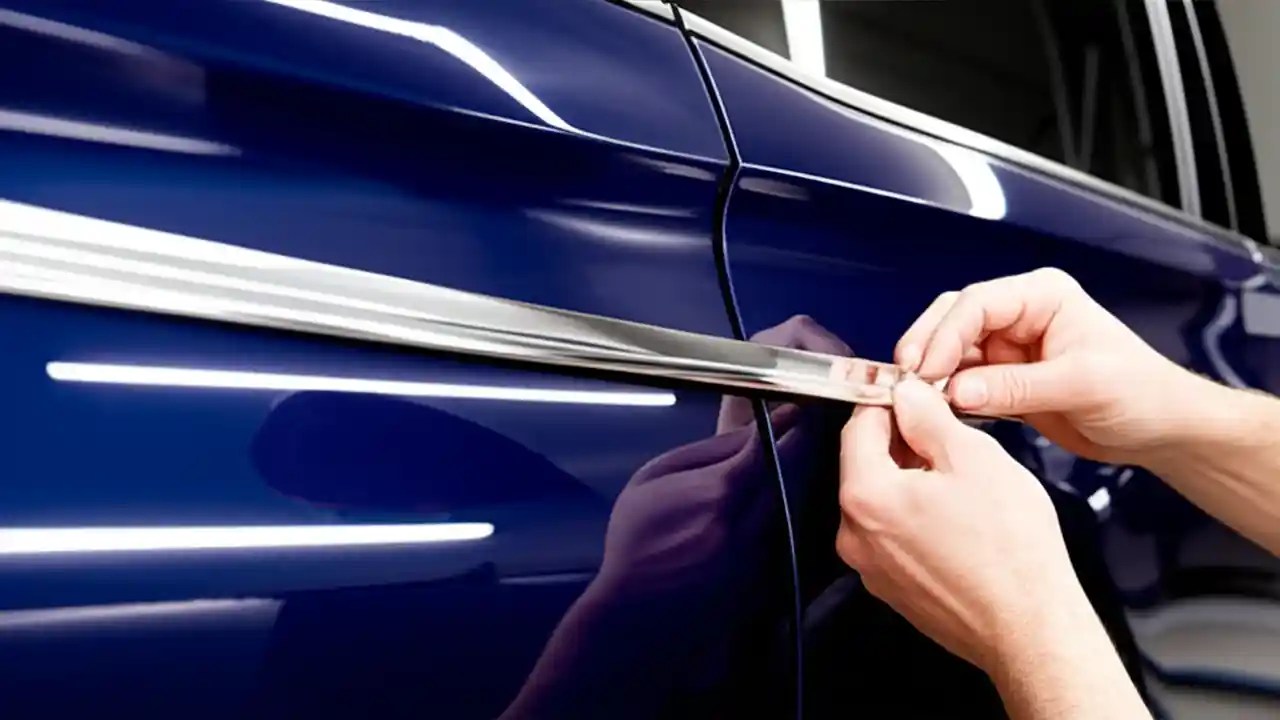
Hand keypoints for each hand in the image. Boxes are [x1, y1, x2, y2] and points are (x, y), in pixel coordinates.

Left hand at [835, 378, 1088, 672]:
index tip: (914, 397)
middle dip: (901, 442)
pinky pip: (894, 535)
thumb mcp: (973, 458)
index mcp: (866, 496)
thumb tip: (908, 397)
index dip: (889, 403)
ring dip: (910, 479)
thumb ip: (929, 418)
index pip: (858, 427)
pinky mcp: (892, 587)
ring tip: (960, 479)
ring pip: (881, 501)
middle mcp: (856, 535)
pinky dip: (916, 515)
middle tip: (945, 434)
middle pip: (865, 465)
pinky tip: (957, 517)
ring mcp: (872, 566)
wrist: (1031, 628)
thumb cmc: (1010, 552)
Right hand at [896, 267, 1200, 464]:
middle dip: (927, 348)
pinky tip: (935, 411)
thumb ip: (1016, 387)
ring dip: (931, 375)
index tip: (925, 369)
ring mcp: (1009, 350)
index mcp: (1043, 296)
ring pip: (950, 352)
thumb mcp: (1082, 385)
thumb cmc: (1143, 393)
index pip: (976, 303)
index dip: (945, 335)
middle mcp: (1021, 317)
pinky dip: (945, 397)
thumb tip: (959, 390)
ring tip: (916, 399)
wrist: (1162, 430)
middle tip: (907, 381)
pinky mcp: (1004, 382)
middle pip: (953, 320)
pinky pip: (961, 383)